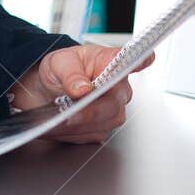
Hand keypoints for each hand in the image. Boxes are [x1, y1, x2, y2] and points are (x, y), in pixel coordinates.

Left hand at [8, 43, 153, 143]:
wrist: (49, 88)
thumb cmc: (60, 69)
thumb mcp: (59, 62)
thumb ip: (71, 74)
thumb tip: (83, 88)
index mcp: (110, 62)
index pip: (131, 61)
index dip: (140, 62)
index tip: (145, 59)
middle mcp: (119, 87)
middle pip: (113, 105)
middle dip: (88, 111)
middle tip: (67, 112)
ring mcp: (115, 109)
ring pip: (102, 124)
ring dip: (77, 123)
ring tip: (58, 115)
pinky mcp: (104, 127)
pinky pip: (91, 135)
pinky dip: (73, 132)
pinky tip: (61, 122)